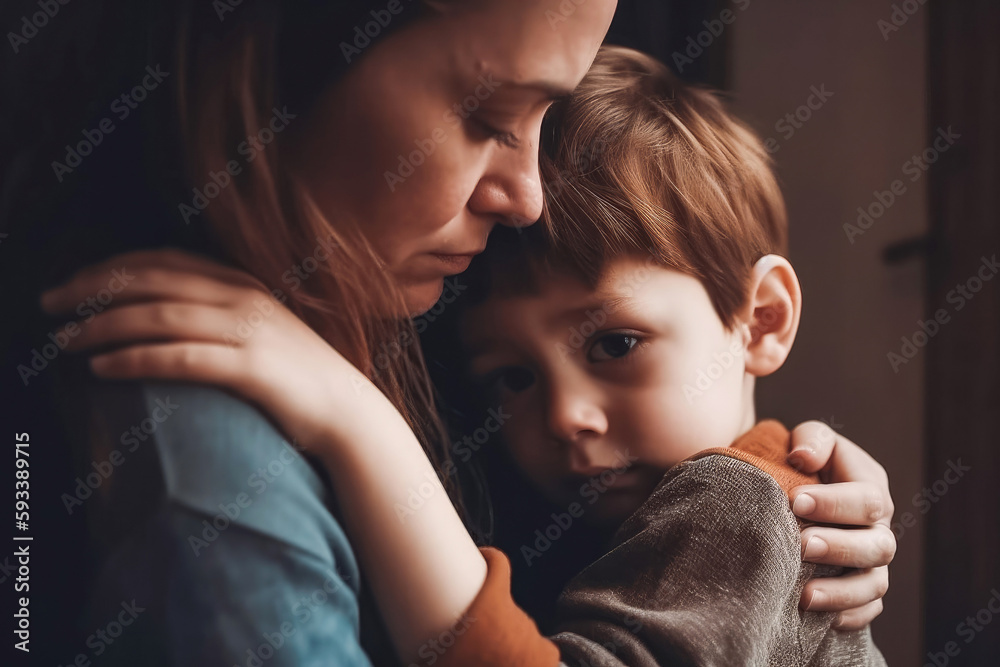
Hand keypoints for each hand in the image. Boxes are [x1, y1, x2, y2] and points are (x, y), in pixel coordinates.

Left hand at [40, 249, 365, 451]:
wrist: (347, 412)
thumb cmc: (297, 378)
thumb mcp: (260, 331)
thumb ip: (221, 314)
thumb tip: (166, 315)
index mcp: (242, 284)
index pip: (164, 261)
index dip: (111, 267)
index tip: (71, 284)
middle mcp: (242, 298)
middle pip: (153, 280)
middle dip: (93, 289)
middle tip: (49, 305)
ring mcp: (248, 331)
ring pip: (160, 316)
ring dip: (104, 325)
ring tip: (65, 339)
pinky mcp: (251, 368)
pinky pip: (181, 358)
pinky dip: (135, 359)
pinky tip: (102, 367)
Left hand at [787, 421, 895, 629]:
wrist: (795, 492)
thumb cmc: (804, 462)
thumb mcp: (810, 440)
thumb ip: (812, 439)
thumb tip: (803, 457)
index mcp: (870, 489)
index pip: (866, 499)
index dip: (834, 503)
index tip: (796, 501)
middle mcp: (877, 529)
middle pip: (878, 547)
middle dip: (840, 548)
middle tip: (802, 545)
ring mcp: (872, 563)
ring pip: (874, 585)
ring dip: (842, 592)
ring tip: (805, 595)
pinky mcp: (860, 590)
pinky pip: (865, 611)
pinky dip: (847, 616)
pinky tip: (819, 617)